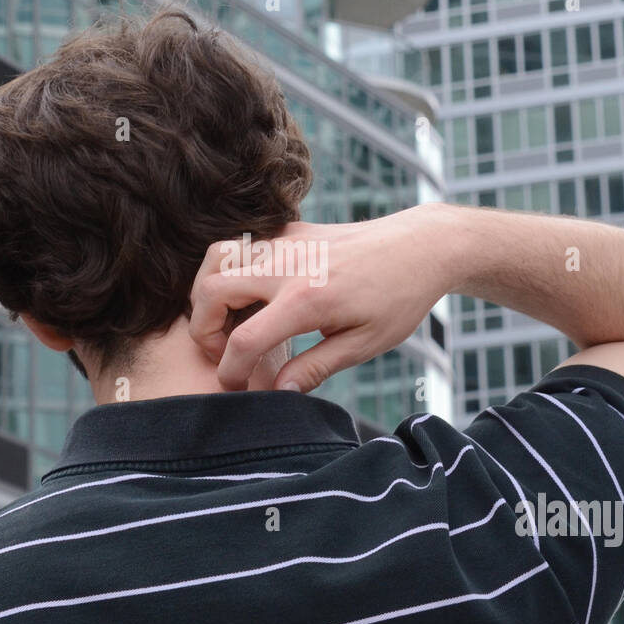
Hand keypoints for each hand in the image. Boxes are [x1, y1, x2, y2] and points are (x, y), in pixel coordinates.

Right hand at [187, 204, 448, 391]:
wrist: (421, 246)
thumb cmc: (399, 298)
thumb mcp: (364, 344)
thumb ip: (315, 368)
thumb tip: (277, 392)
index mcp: (306, 300)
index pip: (244, 341)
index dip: (230, 372)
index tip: (235, 388)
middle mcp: (287, 266)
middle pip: (210, 289)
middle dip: (203, 328)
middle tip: (223, 351)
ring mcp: (286, 243)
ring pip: (217, 257)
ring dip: (209, 291)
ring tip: (229, 319)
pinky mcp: (290, 231)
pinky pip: (242, 245)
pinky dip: (231, 269)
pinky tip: (253, 296)